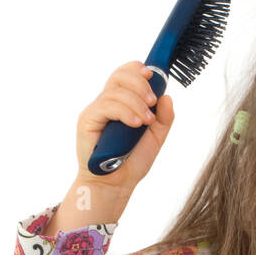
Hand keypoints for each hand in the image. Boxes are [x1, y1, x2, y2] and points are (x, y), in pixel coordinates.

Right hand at [74, 59, 174, 190]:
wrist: (116, 184)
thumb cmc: (132, 161)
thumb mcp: (155, 137)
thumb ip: (164, 118)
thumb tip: (167, 97)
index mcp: (122, 102)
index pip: (125, 75)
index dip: (137, 70)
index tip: (152, 75)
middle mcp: (107, 103)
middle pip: (119, 76)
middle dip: (139, 84)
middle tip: (152, 102)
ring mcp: (96, 110)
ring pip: (115, 91)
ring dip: (135, 102)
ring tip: (147, 121)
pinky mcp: (88, 120)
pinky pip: (106, 106)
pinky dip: (124, 111)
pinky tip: (135, 123)